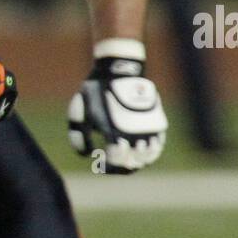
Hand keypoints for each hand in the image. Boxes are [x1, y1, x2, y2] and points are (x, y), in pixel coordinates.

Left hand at [68, 47, 166, 173]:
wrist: (119, 70)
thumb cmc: (96, 92)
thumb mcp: (78, 112)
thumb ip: (78, 137)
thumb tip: (87, 155)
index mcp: (114, 132)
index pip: (117, 161)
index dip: (109, 167)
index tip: (101, 164)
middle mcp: (135, 132)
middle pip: (133, 162)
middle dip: (122, 166)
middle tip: (113, 162)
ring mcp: (148, 127)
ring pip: (149, 157)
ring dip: (137, 160)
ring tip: (127, 156)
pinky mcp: (157, 121)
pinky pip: (159, 145)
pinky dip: (150, 152)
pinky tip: (140, 150)